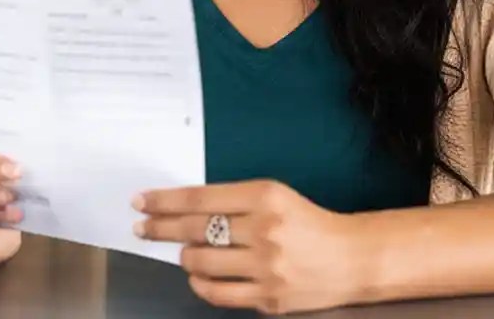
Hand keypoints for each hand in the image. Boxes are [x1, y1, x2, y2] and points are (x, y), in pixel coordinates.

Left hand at [133, 180, 365, 314]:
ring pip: (200, 262)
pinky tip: (196, 275)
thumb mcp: (274, 196)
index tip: (142, 201)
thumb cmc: (308, 223)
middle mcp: (265, 230)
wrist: (352, 258)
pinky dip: (199, 283)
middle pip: (195, 229)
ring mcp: (266, 267)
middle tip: (143, 227)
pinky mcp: (268, 297)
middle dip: (161, 228)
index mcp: (265, 197)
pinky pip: (217, 293)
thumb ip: (232, 201)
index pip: (200, 199)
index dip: (165, 201)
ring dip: (184, 256)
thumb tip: (181, 209)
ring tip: (184, 252)